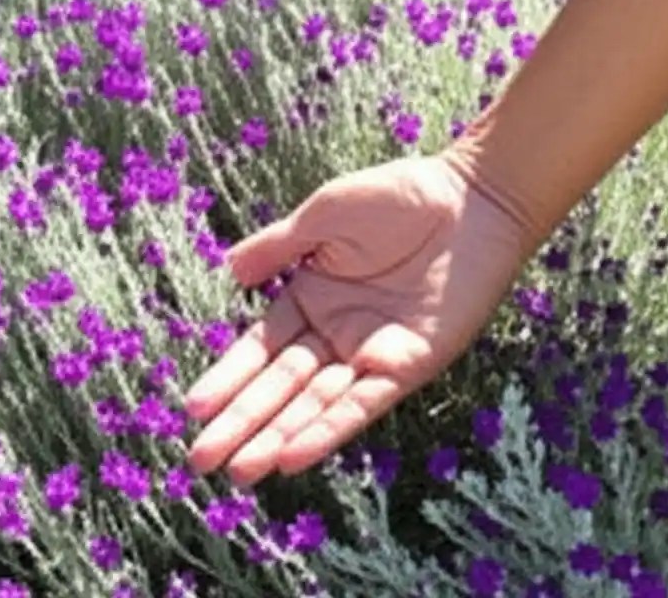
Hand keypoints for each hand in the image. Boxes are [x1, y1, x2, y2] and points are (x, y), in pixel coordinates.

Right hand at [183, 154, 535, 486]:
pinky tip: (294, 455)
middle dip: (242, 423)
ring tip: (240, 470)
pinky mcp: (407, 366)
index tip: (194, 408)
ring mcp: (370, 354)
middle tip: (202, 460)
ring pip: (313, 404)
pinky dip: (327, 430)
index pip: (259, 350)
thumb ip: (276, 246)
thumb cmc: (399, 196)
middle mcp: (336, 334)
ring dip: (277, 438)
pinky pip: (360, 404)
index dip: (228, 379)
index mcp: (310, 298)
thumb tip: (229, 270)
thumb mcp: (323, 214)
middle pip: (280, 387)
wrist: (474, 197)